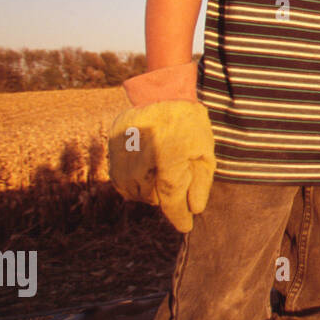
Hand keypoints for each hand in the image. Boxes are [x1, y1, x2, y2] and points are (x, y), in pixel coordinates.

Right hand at [107, 62, 214, 232]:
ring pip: (131, 190)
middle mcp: (143, 156)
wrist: (163, 93)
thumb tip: (194, 209)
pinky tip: (145, 173)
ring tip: (160, 180)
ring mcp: (124, 151)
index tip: (186, 226)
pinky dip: (131, 182)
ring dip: (146, 193)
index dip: (179, 216)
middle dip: (165, 200)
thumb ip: (201, 182)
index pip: (171, 198)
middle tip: (176, 192)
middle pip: (150, 196)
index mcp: (169, 157)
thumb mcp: (206, 151)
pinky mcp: (113, 146)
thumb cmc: (191, 123)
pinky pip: (118, 177)